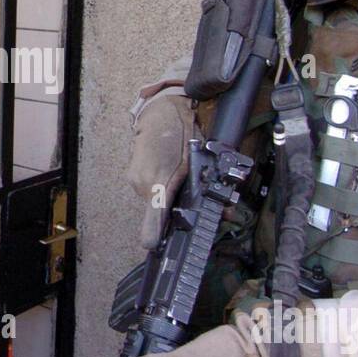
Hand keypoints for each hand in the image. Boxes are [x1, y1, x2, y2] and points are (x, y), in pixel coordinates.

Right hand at [125, 93, 194, 249]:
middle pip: (158, 212)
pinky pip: (149, 189)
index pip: (153, 219)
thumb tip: (224, 213)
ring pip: (154, 200)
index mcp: (159, 181)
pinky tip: (170, 175)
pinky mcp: (133, 176)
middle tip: (193, 206)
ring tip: (180, 182)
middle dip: (175, 212)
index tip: (153, 246)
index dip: (155, 235)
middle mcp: (142, 183)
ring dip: (168, 198)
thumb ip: (204, 191)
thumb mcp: (197, 161)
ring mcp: (135, 180)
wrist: (161, 110)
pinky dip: (160, 188)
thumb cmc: (181, 132)